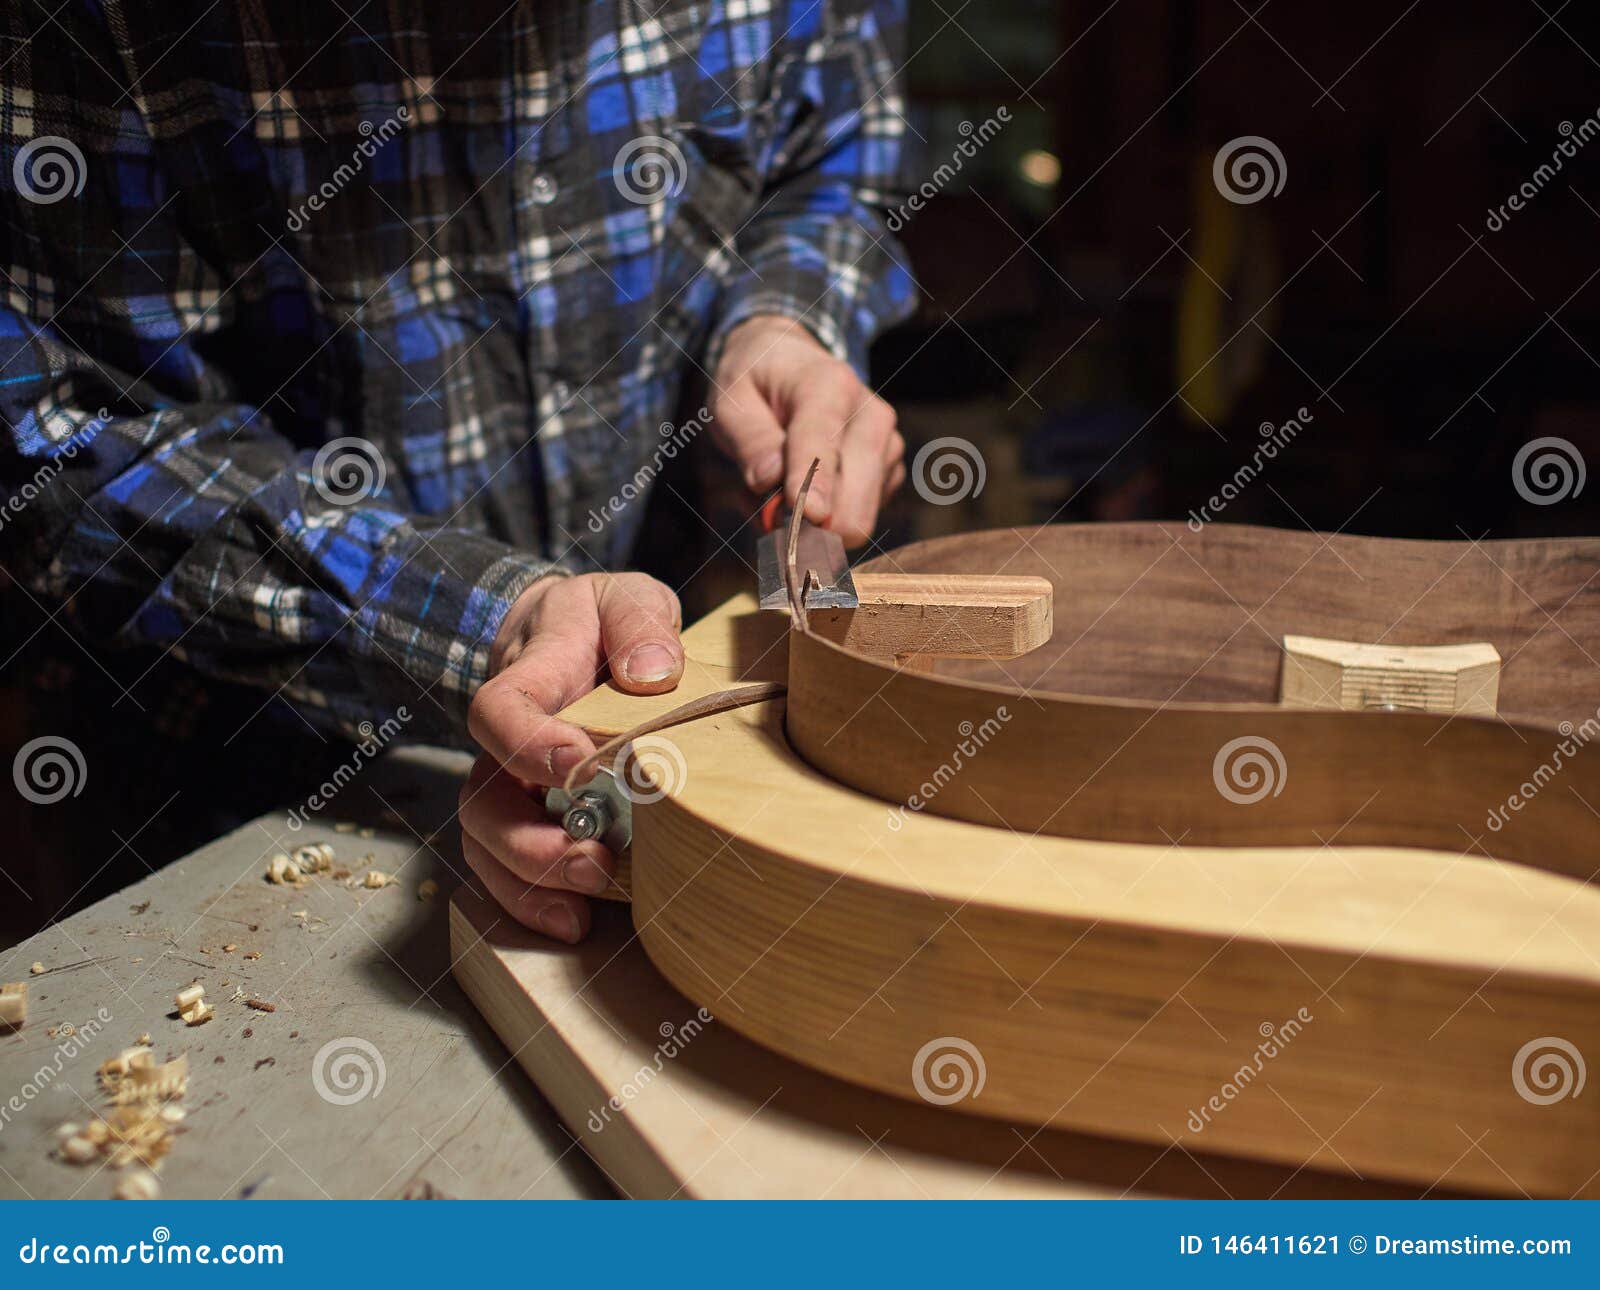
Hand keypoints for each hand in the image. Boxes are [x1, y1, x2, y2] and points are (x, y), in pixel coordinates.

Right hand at [459, 572, 682, 940]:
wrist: (568, 632)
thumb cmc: (601, 621)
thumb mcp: (627, 597)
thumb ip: (640, 622)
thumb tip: (653, 673)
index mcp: (531, 678)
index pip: (500, 710)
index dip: (527, 744)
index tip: (579, 764)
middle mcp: (507, 741)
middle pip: (482, 799)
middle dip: (528, 843)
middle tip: (592, 862)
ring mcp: (511, 782)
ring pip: (485, 843)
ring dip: (528, 883)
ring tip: (580, 910)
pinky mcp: (527, 813)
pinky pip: (506, 867)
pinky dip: (532, 900)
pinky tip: (575, 921)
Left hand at [709, 314, 904, 546]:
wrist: (789, 364)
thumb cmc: (757, 384)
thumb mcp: (732, 400)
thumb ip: (750, 440)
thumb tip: (770, 482)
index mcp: (830, 386)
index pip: (823, 446)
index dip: (814, 487)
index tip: (810, 516)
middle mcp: (871, 417)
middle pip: (854, 502)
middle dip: (808, 527)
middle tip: (764, 516)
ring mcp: (887, 447)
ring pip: (855, 521)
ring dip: (810, 524)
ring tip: (776, 491)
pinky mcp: (888, 473)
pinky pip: (855, 521)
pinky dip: (823, 520)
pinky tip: (801, 491)